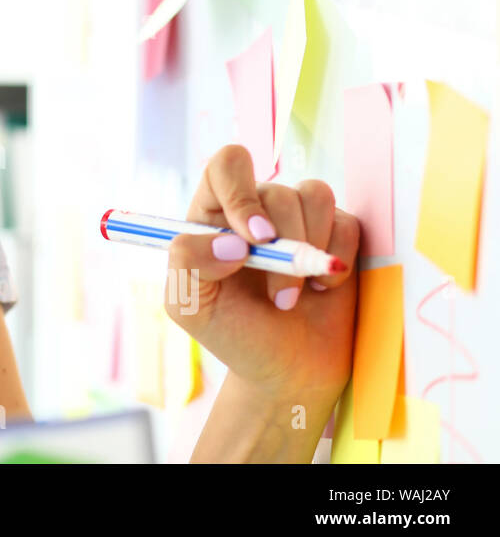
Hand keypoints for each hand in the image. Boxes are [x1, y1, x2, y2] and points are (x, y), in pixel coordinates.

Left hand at [165, 144, 358, 406]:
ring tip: (295, 296)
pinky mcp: (337, 234)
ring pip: (316, 195)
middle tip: (279, 297)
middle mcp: (255, 208)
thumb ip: (188, 263)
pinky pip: (348, 222)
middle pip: (276, 190)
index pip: (227, 166)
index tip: (255, 239)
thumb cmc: (233, 333)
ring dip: (309, 252)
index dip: (242, 193)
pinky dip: (338, 258)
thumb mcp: (190, 306)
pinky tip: (323, 289)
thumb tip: (230, 242)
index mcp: (213, 214)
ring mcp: (298, 219)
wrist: (288, 370)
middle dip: (283, 248)